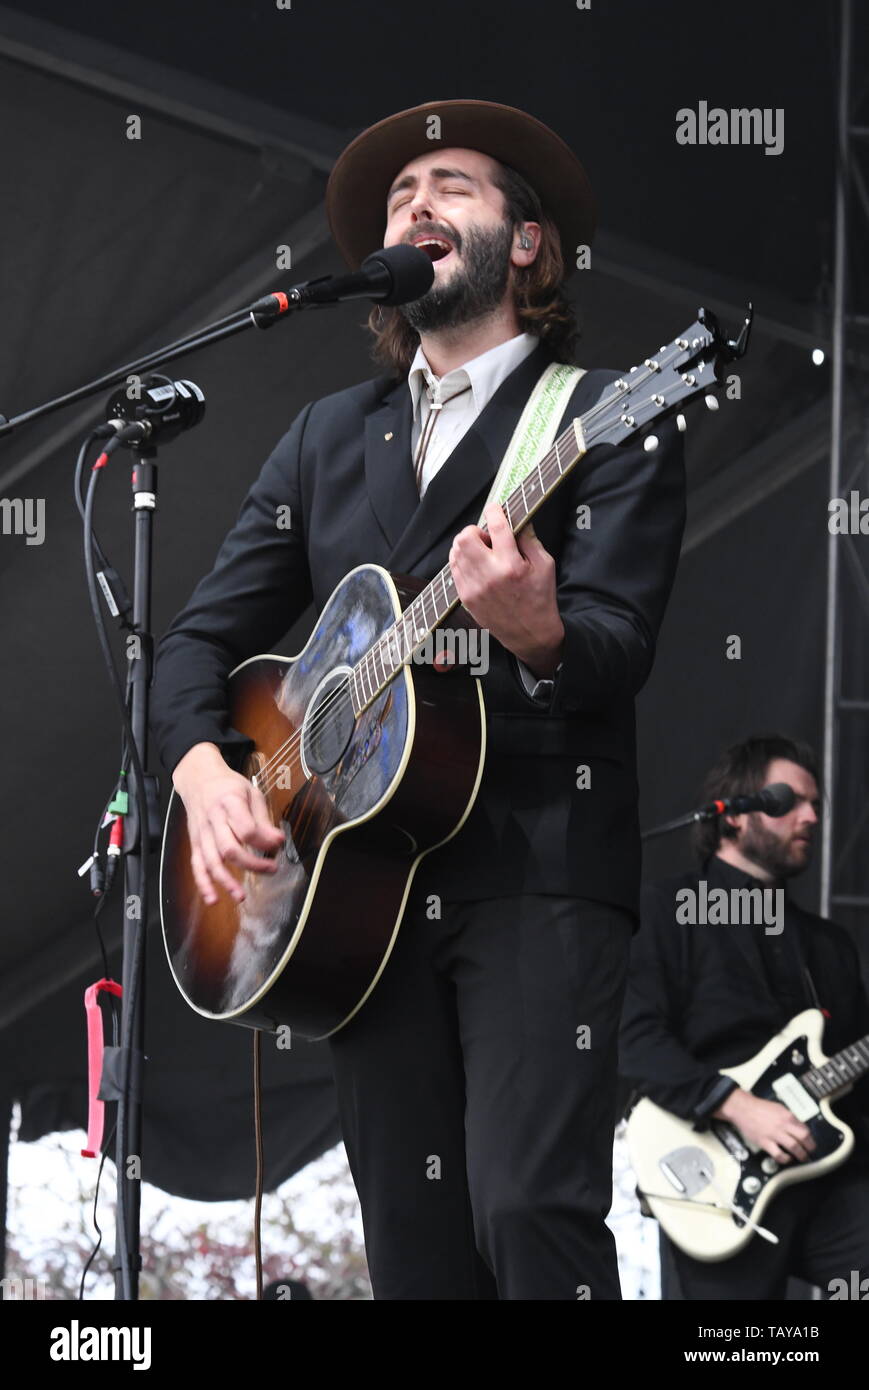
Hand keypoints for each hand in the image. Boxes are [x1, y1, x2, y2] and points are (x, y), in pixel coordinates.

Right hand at [172, 742, 284, 905]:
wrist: (198, 778)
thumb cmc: (228, 786)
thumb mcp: (252, 793)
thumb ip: (263, 819)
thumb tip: (278, 841)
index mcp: (230, 802)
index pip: (246, 828)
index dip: (263, 841)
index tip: (277, 845)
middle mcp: (213, 819)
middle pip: (230, 848)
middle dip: (251, 864)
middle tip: (271, 868)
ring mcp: (202, 833)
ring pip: (212, 861)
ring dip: (226, 881)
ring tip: (240, 896)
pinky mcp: (196, 843)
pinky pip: (197, 865)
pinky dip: (203, 883)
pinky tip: (212, 898)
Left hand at [449, 502, 563, 676]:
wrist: (530, 634)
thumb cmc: (540, 599)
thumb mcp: (545, 566)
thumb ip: (530, 540)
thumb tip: (518, 520)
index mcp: (512, 566)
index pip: (496, 528)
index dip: (494, 512)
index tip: (494, 509)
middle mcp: (489, 575)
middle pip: (465, 538)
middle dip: (475, 531)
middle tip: (487, 538)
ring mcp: (473, 587)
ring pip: (456, 551)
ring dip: (467, 546)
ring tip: (483, 552)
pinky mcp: (465, 597)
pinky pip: (454, 568)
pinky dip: (463, 561)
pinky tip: (477, 565)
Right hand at [713, 1089, 816, 1163]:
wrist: (742, 1108)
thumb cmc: (758, 1107)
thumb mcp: (778, 1107)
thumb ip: (789, 1118)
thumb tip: (798, 1127)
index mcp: (787, 1115)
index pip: (805, 1129)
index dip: (810, 1138)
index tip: (811, 1143)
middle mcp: (782, 1124)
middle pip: (803, 1138)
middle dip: (810, 1147)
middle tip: (810, 1152)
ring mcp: (774, 1134)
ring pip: (794, 1147)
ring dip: (801, 1155)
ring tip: (802, 1158)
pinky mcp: (765, 1142)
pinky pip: (778, 1154)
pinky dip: (785, 1159)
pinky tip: (786, 1159)